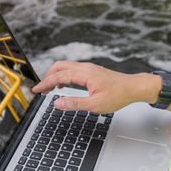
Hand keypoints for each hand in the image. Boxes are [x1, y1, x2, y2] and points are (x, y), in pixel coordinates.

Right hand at [32, 61, 157, 113]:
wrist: (134, 88)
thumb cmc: (119, 95)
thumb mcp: (95, 104)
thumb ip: (75, 103)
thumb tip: (57, 103)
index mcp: (84, 74)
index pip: (58, 76)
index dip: (45, 83)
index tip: (36, 90)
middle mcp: (85, 67)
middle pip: (59, 66)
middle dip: (47, 77)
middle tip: (41, 90)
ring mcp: (89, 68)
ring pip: (66, 67)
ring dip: (55, 76)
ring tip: (50, 89)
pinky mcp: (92, 71)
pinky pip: (73, 70)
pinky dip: (64, 76)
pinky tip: (64, 86)